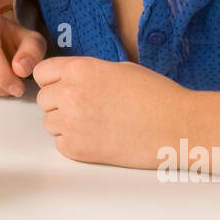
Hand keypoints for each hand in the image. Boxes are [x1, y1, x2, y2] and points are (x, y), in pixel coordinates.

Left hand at [33, 55, 187, 167]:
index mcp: (80, 70)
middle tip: (87, 108)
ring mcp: (72, 123)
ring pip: (49, 123)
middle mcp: (70, 94)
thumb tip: (70, 80)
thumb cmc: (156, 95)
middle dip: (60, 103)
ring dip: (65, 124)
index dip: (53, 80)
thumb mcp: (119, 69)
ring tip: (95, 123)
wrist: (178, 127)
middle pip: (44, 100)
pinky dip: (74, 143)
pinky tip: (98, 138)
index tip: (64, 86)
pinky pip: (60, 144)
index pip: (41, 73)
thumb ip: (88, 73)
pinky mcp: (78, 149)